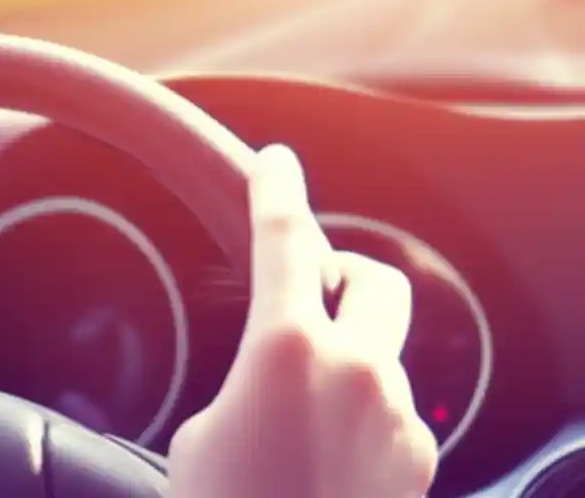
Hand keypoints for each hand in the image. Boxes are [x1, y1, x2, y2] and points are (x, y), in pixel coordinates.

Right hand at [168, 146, 437, 497]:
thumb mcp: (204, 433)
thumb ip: (250, 380)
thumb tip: (276, 376)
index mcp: (286, 350)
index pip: (284, 240)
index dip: (277, 191)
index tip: (277, 162)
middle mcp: (357, 371)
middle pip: (373, 280)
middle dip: (343, 277)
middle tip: (309, 295)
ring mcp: (398, 416)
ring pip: (381, 355)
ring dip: (347, 363)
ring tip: (298, 420)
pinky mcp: (419, 461)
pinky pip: (392, 410)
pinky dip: (361, 416)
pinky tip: (323, 460)